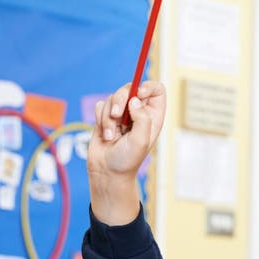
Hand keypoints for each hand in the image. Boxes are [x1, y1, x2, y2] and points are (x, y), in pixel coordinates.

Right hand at [87, 81, 165, 225]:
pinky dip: (101, 119)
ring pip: (113, 97)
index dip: (149, 86)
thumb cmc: (127, 160)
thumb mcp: (141, 141)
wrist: (107, 172)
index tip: (139, 94)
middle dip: (120, 98)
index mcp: (152, 117)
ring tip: (111, 136)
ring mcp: (122, 114)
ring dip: (109, 116)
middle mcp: (138, 113)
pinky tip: (106, 136)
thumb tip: (134, 99)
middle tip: (117, 115)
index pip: (157, 90)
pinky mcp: (106, 117)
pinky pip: (101, 105)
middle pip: (131, 88)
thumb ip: (142, 118)